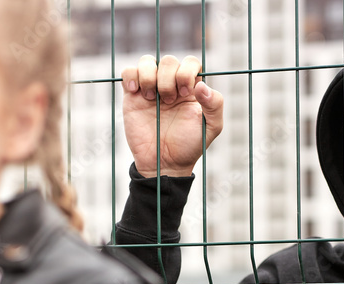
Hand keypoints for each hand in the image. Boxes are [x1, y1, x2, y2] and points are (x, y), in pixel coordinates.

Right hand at [122, 54, 223, 177]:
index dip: (187, 72)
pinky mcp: (132, 96)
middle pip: (168, 60)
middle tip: (168, 102)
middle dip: (169, 78)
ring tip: (151, 98)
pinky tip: (137, 93)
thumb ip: (215, 105)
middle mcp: (171, 84)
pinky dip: (131, 76)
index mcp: (191, 88)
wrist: (164, 163)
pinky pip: (128, 72)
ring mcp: (150, 89)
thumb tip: (201, 85)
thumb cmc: (189, 146)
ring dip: (150, 76)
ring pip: (147, 61)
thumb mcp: (211, 127)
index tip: (185, 93)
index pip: (190, 62)